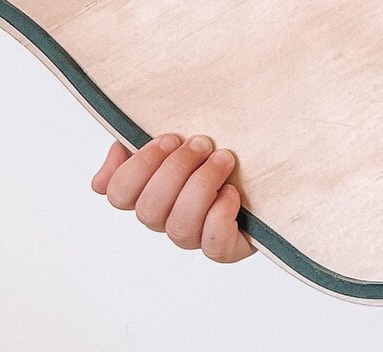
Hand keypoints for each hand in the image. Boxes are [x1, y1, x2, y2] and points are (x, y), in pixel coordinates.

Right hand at [92, 134, 252, 261]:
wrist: (265, 166)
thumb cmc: (215, 148)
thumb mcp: (178, 134)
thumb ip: (142, 137)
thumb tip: (117, 152)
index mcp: (149, 190)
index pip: (118, 193)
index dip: (140, 166)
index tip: (169, 139)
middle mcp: (166, 218)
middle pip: (149, 210)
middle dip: (177, 170)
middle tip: (203, 143)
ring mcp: (194, 236)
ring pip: (179, 228)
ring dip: (202, 186)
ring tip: (224, 159)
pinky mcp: (224, 247)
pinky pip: (213, 246)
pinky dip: (221, 216)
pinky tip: (232, 193)